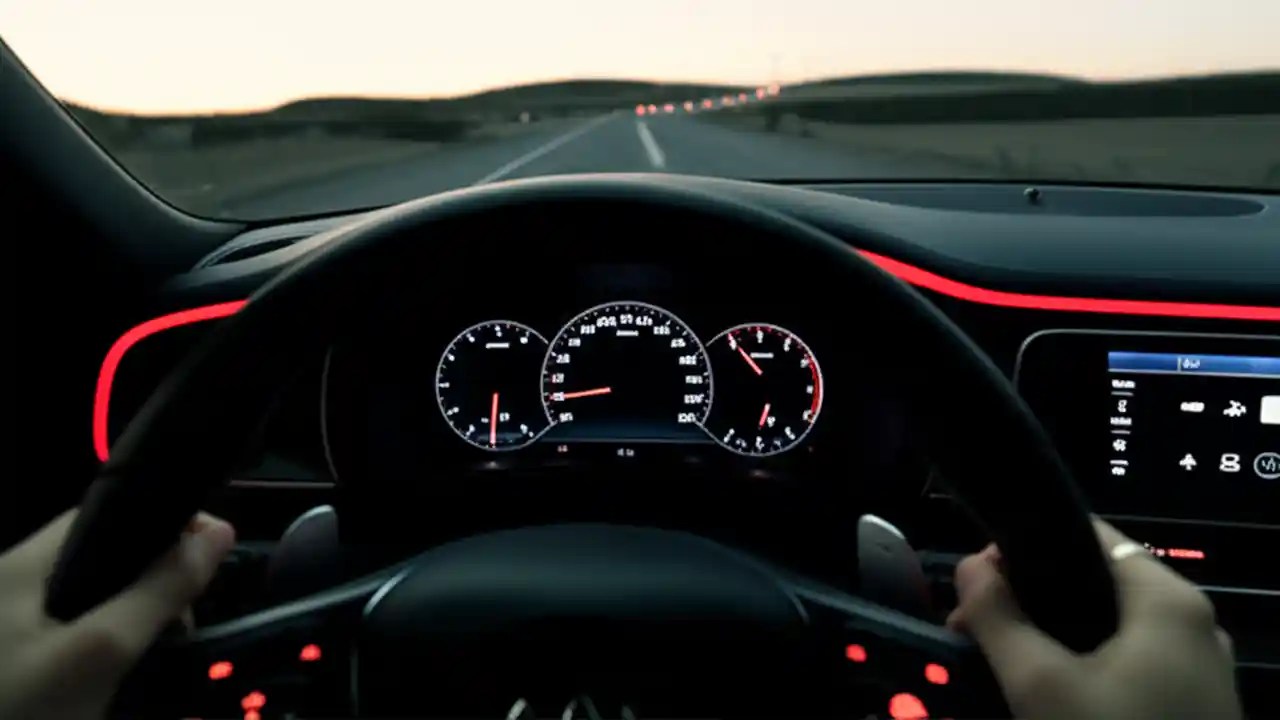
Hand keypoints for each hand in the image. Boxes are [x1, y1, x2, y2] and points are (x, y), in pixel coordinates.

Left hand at [0, 510, 233, 719]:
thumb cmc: (18, 710)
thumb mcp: (99, 654)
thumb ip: (158, 591)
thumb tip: (220, 532)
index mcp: (20, 565)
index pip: (105, 515)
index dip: (163, 526)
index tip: (210, 562)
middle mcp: (8, 588)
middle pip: (100, 562)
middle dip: (151, 585)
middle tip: (183, 630)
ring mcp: (6, 631)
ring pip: (87, 606)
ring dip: (130, 625)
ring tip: (152, 662)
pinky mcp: (11, 665)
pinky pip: (67, 642)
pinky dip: (101, 654)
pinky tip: (113, 684)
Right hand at [948, 520, 1239, 719]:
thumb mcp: (1038, 684)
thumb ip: (996, 616)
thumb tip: (970, 566)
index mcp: (1166, 599)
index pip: (1085, 534)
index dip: (1021, 545)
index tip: (971, 580)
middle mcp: (1192, 623)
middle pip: (1092, 583)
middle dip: (1025, 600)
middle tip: (970, 630)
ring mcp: (1197, 669)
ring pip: (1106, 629)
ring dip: (1047, 638)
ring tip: (994, 663)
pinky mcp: (1192, 706)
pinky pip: (1126, 665)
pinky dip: (1080, 668)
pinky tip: (1041, 693)